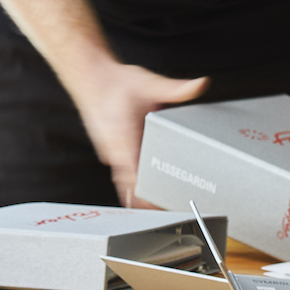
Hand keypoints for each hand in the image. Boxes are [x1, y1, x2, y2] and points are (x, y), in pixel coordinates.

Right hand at [73, 62, 208, 203]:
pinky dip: (133, 183)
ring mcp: (111, 152)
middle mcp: (114, 149)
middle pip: (129, 184)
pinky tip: (146, 192)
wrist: (89, 78)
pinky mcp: (112, 151)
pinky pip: (122, 174)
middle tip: (168, 210)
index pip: (134, 174)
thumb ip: (175, 88)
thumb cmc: (114, 83)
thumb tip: (200, 84)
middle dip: (147, 199)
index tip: (159, 206)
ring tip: (160, 209)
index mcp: (122, 137)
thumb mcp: (149, 83)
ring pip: (124, 181)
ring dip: (139, 194)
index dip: (145, 193)